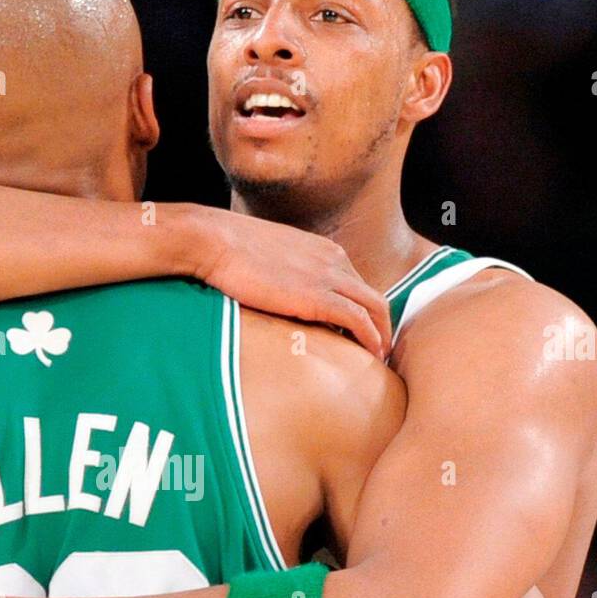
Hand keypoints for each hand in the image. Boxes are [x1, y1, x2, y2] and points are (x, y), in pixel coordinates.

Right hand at [191, 205, 391, 357]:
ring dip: (381, 334)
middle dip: (381, 323)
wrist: (215, 241)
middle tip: (379, 348)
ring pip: (374, 307)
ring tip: (378, 357)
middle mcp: (333, 260)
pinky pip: (358, 320)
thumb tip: (278, 294)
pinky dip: (370, 338)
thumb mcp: (267, 258)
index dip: (362, 309)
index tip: (360, 330)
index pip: (355, 283)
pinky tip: (370, 355)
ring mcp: (327, 277)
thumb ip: (284, 274)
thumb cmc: (227, 249)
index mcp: (322, 250)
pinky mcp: (317, 296)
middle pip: (372, 295)